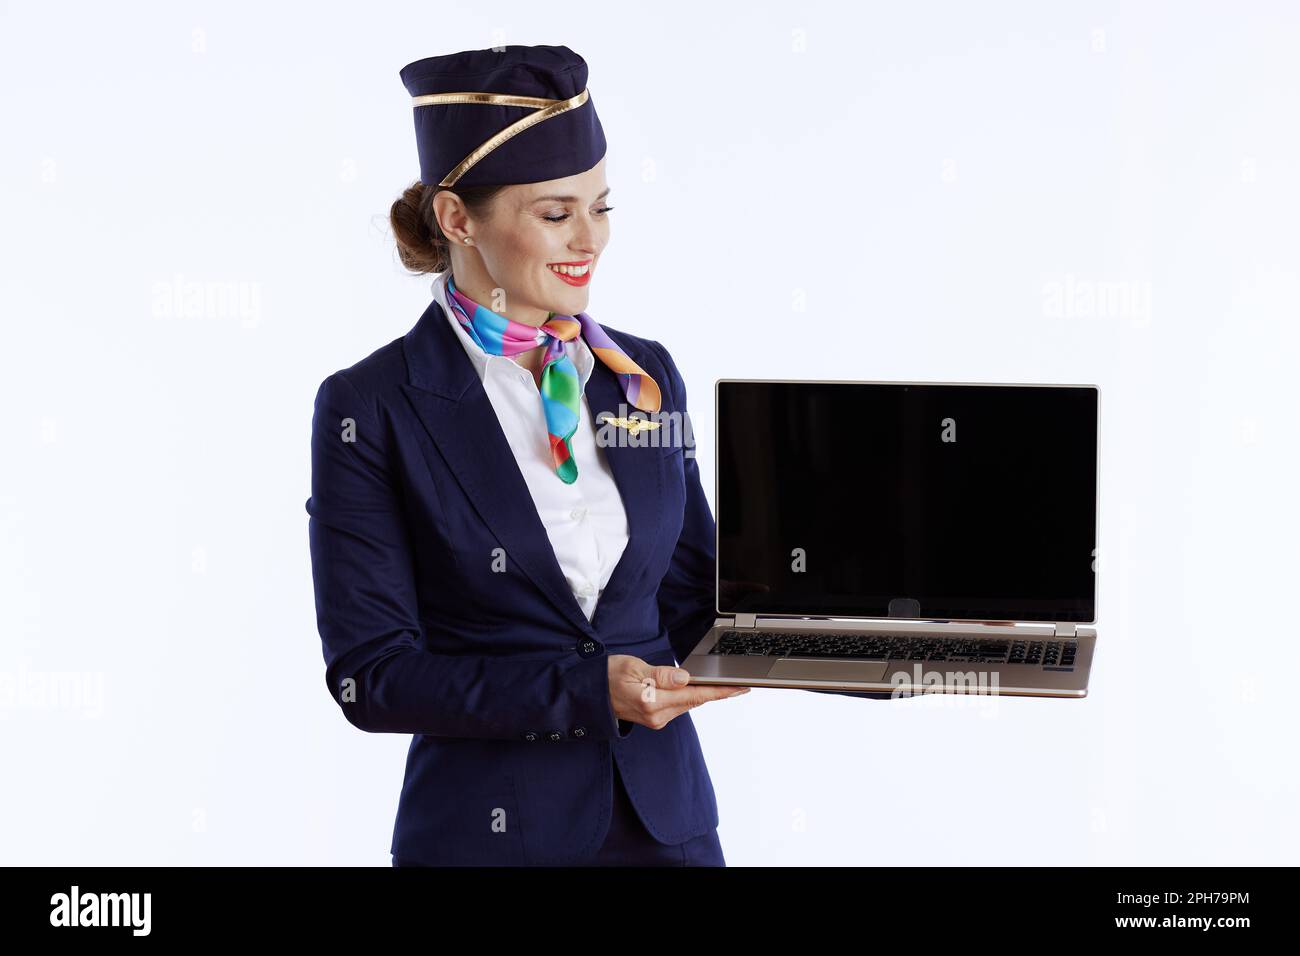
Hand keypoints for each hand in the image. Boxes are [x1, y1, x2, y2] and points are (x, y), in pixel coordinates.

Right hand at [607, 654, 749, 730]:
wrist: (589, 694)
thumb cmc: (606, 677)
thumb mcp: (633, 667)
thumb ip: (661, 675)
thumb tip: (685, 678)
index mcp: (652, 702)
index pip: (694, 695)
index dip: (719, 692)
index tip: (739, 688)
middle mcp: (656, 715)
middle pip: (695, 701)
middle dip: (717, 692)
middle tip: (740, 684)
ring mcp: (656, 720)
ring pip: (687, 704)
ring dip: (704, 694)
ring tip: (723, 685)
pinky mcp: (654, 719)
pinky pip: (678, 706)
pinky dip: (690, 697)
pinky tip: (697, 689)